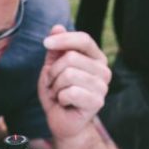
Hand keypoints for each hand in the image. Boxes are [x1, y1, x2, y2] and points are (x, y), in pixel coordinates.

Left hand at [37, 24, 111, 141]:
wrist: (62, 121)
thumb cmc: (58, 93)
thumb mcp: (52, 68)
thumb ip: (56, 49)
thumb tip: (57, 27)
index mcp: (95, 58)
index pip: (84, 39)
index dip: (63, 39)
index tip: (45, 43)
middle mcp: (103, 70)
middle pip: (71, 57)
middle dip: (53, 72)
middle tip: (53, 84)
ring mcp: (102, 87)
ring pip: (69, 74)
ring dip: (56, 86)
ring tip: (59, 94)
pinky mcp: (97, 102)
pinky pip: (70, 92)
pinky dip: (60, 98)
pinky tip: (64, 103)